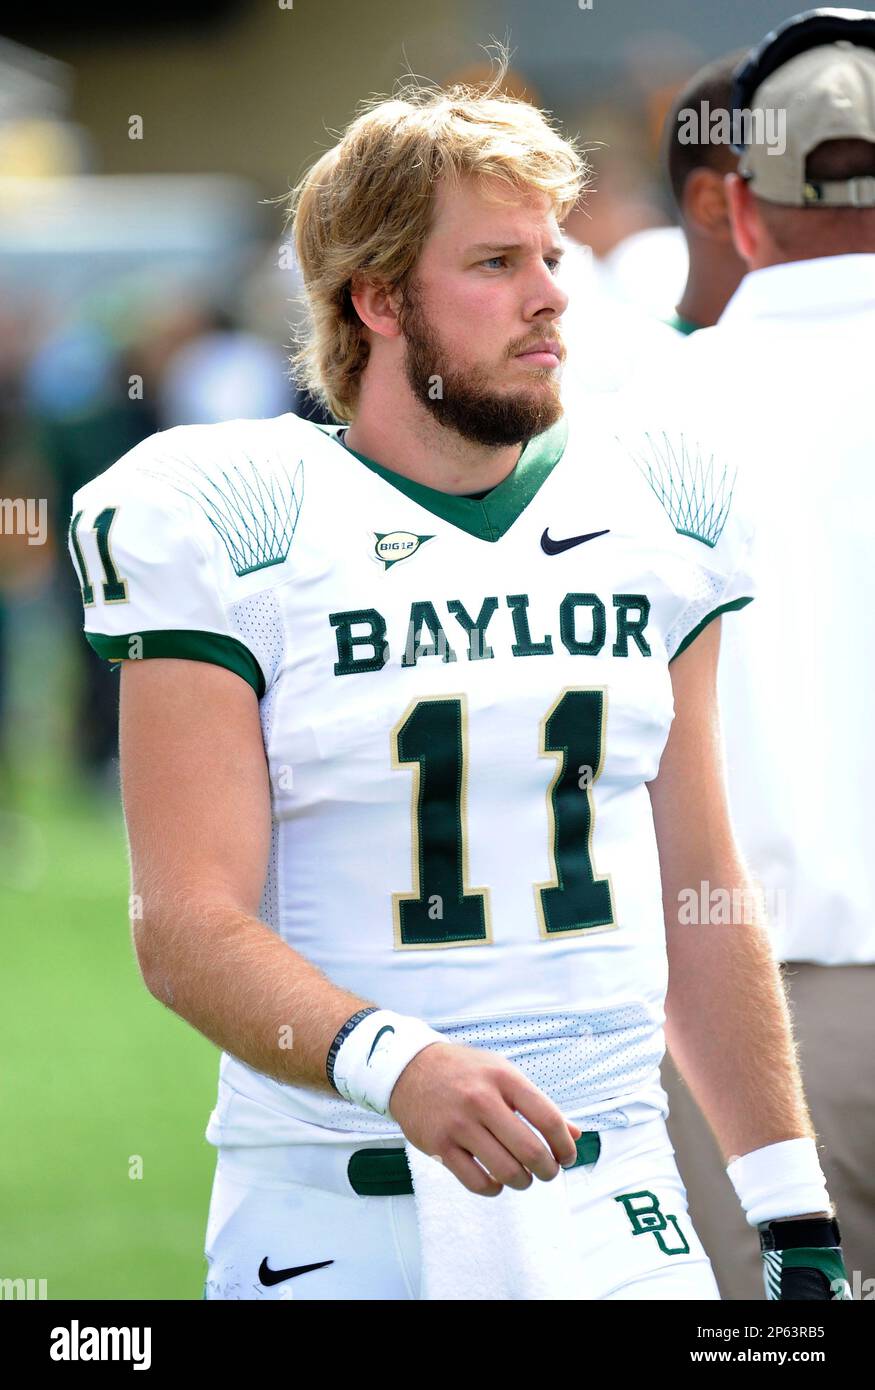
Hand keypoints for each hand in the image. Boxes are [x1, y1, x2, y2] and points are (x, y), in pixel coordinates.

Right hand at [388, 1042, 581, 1196]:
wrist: (409, 1068)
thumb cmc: (465, 1072)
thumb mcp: (503, 1074)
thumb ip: (538, 1104)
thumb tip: (574, 1135)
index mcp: (504, 1078)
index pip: (548, 1119)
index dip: (565, 1146)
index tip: (567, 1156)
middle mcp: (482, 1100)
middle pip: (531, 1152)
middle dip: (548, 1171)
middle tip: (547, 1172)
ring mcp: (458, 1124)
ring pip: (506, 1171)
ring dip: (523, 1182)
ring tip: (523, 1177)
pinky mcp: (439, 1145)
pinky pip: (476, 1182)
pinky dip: (494, 1188)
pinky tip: (497, 1180)